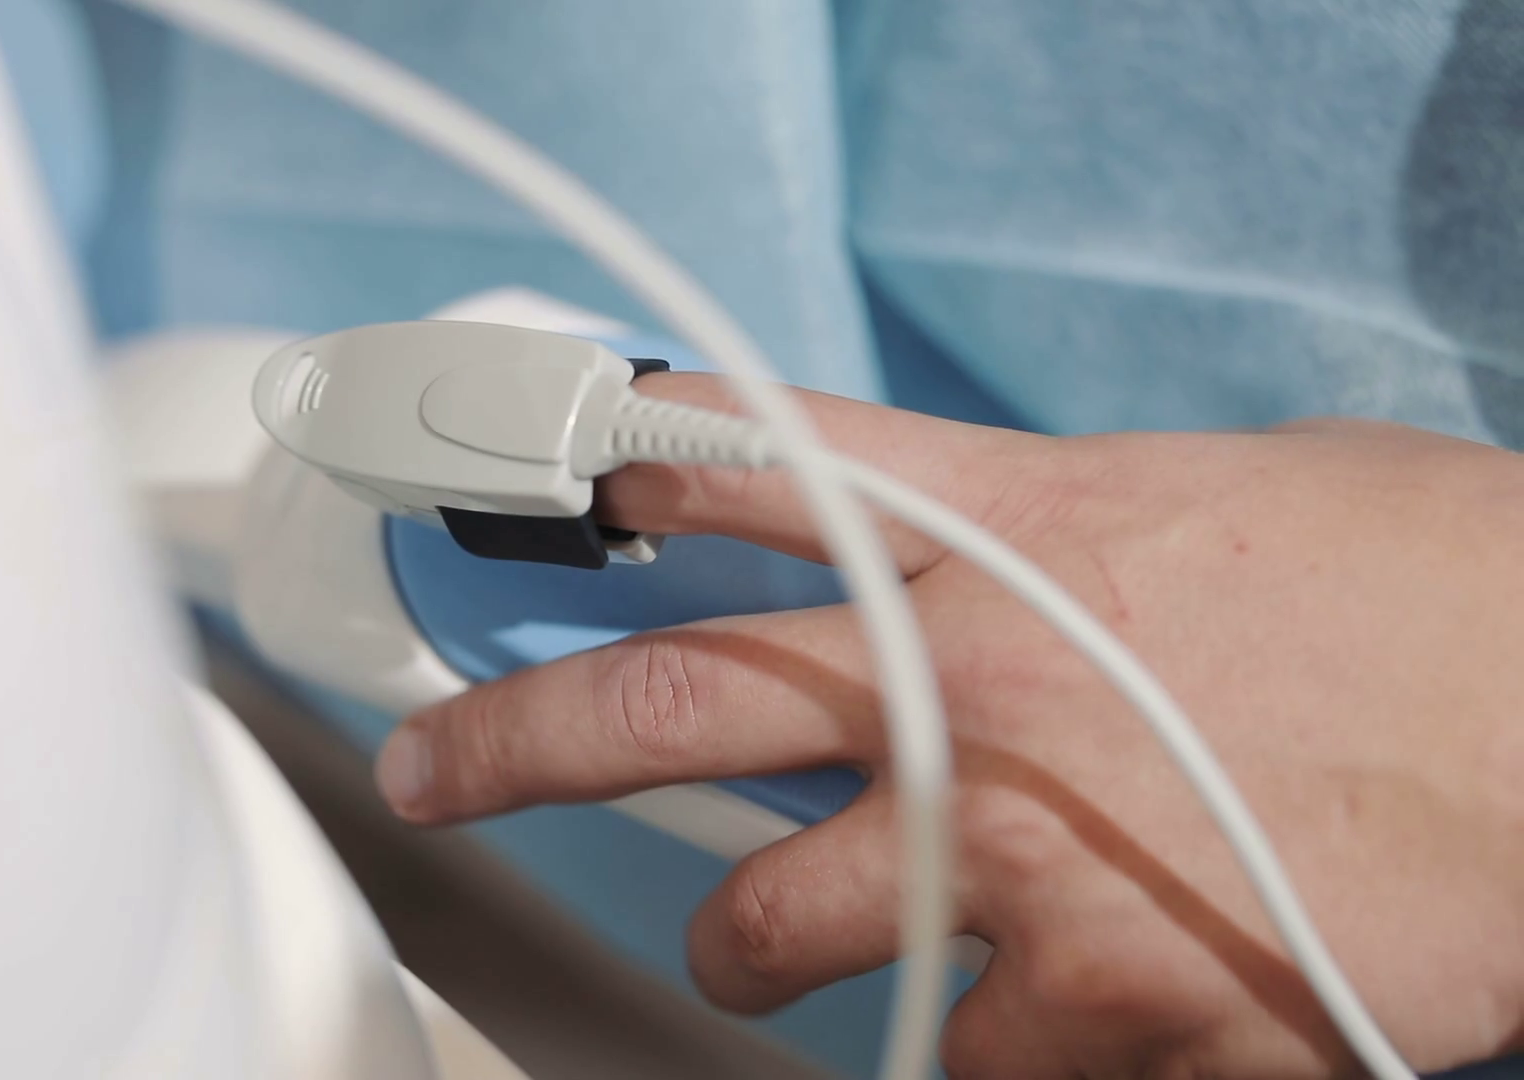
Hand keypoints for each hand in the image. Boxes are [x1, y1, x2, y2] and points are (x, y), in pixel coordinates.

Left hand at [372, 374, 1523, 1077]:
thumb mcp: (1201, 495)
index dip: (602, 467)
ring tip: (781, 953)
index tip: (524, 490)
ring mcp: (1024, 876)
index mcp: (998, 545)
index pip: (743, 470)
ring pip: (783, 944)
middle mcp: (971, 705)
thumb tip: (946, 540)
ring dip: (768, 951)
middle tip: (447, 769)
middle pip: (670, 712)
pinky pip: (972, 1068)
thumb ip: (1034, 526)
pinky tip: (1039, 1014)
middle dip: (523, 743)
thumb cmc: (1421, 587)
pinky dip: (980, 1047)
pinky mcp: (1115, 1022)